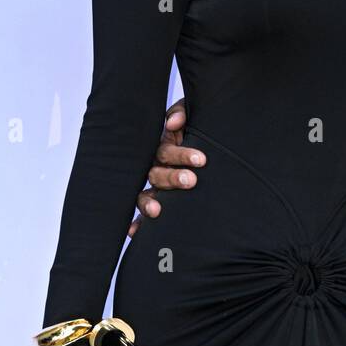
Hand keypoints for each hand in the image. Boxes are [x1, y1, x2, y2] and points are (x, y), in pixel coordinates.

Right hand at [127, 96, 204, 237]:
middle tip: (191, 180)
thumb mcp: (193, 114)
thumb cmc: (198, 127)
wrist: (211, 140)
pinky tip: (134, 232)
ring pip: (147, 193)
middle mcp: (156, 165)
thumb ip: (181, 113)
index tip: (201, 160)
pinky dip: (137, 222)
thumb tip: (173, 123)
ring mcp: (154, 184)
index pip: (167, 150)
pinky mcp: (156, 200)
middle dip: (173, 177)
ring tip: (157, 211)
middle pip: (157, 173)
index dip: (182, 155)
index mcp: (164, 145)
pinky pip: (142, 211)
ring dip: (149, 202)